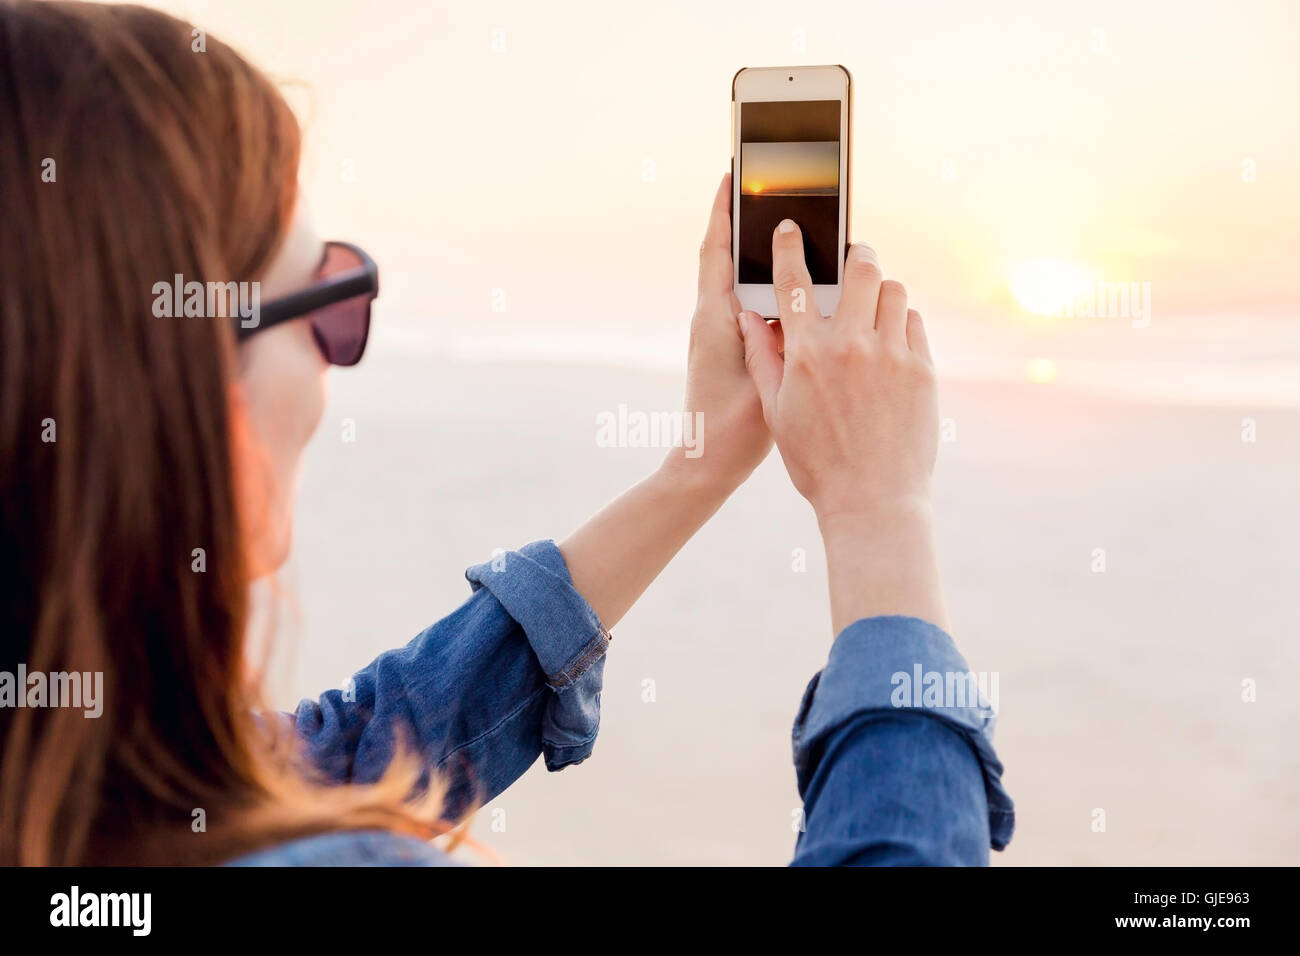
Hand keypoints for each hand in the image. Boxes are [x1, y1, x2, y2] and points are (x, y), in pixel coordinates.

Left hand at [661, 173, 772, 492]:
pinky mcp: (737, 349)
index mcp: (715, 316)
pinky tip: (800, 282)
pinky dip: (773, 286)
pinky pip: (755, 304)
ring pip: (744, 280)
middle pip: (731, 256)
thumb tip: (796, 293)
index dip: (723, 209)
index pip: (716, 247)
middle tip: (769, 184)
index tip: (732, 172)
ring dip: (762, 253)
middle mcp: (714, 318)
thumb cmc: (732, 424)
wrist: (711, 463)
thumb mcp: (761, 371)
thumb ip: (774, 334)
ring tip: (789, 224)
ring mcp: (724, 333)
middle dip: (748, 221)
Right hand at [737, 221, 936, 520]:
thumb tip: (750, 318)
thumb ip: (763, 359)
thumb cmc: (818, 462)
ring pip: (893, 291)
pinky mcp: (923, 370)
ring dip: (880, 291)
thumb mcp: (777, 412)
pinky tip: (891, 341)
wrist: (872, 501)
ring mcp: (892, 355)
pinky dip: (902, 323)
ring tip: (872, 307)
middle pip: (860, 268)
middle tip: (852, 257)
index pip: (793, 283)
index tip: (789, 228)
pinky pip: (914, 324)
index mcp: (807, 354)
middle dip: (855, 254)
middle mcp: (850, 345)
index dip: (789, 248)